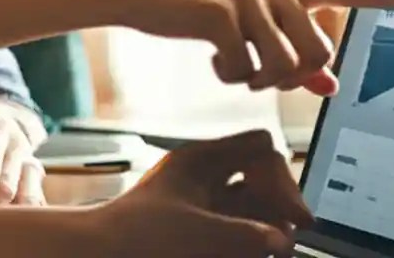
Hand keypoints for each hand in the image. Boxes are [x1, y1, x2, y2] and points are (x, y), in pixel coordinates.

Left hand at [93, 130, 311, 257]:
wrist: (99, 255)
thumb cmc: (138, 237)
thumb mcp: (201, 231)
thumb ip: (250, 233)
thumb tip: (284, 239)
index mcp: (200, 160)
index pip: (260, 147)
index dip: (281, 177)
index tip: (293, 217)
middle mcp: (205, 177)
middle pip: (264, 178)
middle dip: (281, 206)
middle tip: (287, 237)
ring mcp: (203, 204)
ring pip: (256, 207)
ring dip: (269, 227)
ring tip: (269, 248)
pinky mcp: (201, 231)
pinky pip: (240, 229)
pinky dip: (251, 241)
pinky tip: (252, 251)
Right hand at [121, 0, 393, 93]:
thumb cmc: (195, 5)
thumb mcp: (246, 21)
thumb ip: (289, 47)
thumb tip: (329, 85)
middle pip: (318, 50)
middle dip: (295, 76)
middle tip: (268, 77)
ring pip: (284, 64)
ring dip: (262, 81)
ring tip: (239, 70)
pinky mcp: (220, 16)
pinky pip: (244, 69)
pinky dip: (230, 76)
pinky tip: (213, 61)